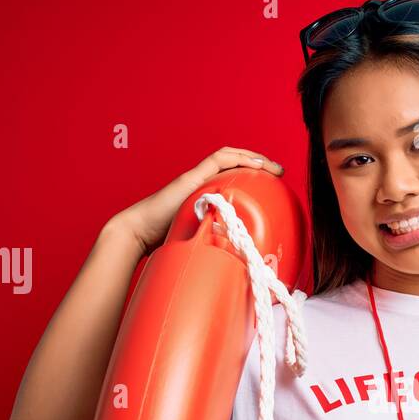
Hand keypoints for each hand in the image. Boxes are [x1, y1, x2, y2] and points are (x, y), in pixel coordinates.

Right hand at [110, 146, 284, 254]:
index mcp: (204, 193)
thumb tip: (238, 263)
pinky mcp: (191, 178)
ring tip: (270, 165)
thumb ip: (217, 242)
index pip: (232, 175)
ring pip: (228, 157)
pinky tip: (255, 164)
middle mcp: (201, 181)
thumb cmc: (165, 241)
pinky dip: (238, 159)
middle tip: (278, 171)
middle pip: (233, 162)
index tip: (273, 181)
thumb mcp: (200, 239)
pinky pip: (217, 160)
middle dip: (258, 163)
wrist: (139, 234)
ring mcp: (195, 178)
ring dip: (252, 158)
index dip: (252, 174)